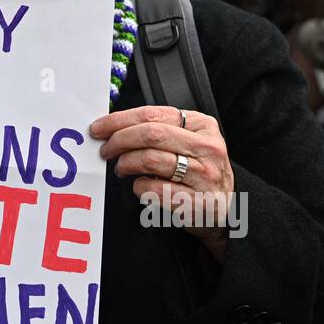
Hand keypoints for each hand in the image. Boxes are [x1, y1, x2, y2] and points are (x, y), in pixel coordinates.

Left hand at [91, 105, 234, 260]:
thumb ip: (159, 130)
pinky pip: (154, 189)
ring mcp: (205, 175)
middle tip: (105, 150)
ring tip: (121, 168)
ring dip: (126, 163)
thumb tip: (114, 126)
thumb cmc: (198, 171)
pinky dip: (139, 187)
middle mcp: (207, 148)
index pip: (153, 114)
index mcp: (202, 126)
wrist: (224, 208)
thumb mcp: (188, 142)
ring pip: (150, 160)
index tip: (99, 127)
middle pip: (150, 135)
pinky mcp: (196, 202)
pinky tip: (140, 186)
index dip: (120, 120)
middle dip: (119, 140)